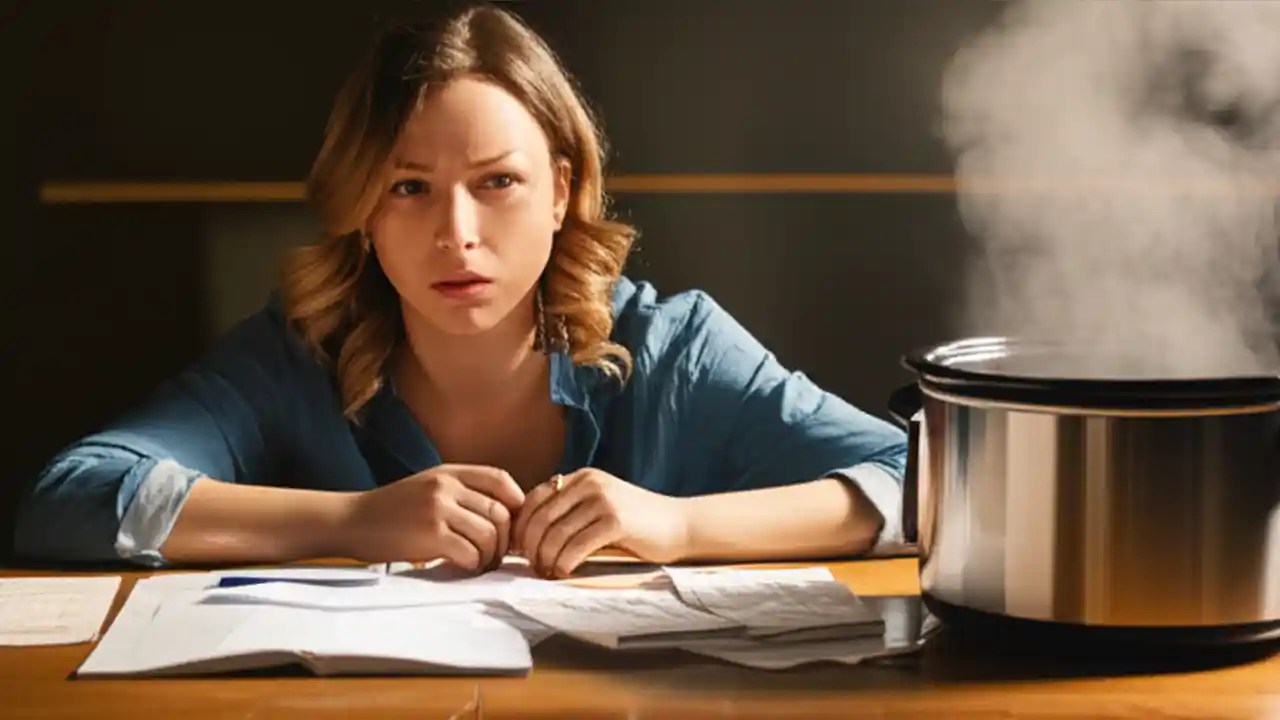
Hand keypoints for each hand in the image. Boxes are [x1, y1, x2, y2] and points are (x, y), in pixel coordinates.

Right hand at [344, 464, 523, 570]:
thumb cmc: (391, 510)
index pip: (501, 479)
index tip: (513, 526)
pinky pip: (471, 553)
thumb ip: (461, 493)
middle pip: (501, 513)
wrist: (351, 522)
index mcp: (449, 472)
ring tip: (479, 564)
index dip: (517, 503)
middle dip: (505, 540)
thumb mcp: (428, 487)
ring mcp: (439, 509)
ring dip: (490, 556)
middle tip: (495, 555)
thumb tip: (505, 516)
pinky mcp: (431, 534)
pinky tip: (463, 568)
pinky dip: (473, 565)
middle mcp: (447, 486)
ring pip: (490, 535)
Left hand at [511, 468, 689, 577]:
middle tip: (530, 566)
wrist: (679, 525)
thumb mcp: (600, 505)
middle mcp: (590, 483)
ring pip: (556, 534)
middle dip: (530, 546)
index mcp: (582, 477)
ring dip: (545, 558)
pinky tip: (564, 573)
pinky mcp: (616, 521)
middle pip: (541, 517)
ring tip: (546, 573)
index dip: (521, 526)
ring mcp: (604, 500)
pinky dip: (564, 563)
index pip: (535, 498)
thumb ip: (571, 510)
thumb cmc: (638, 523)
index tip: (518, 549)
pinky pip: (577, 546)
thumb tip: (529, 533)